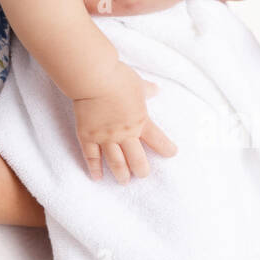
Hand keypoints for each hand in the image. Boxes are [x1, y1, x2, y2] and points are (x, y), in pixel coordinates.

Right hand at [73, 65, 177, 183]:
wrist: (95, 78)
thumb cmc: (118, 78)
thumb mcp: (138, 83)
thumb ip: (147, 90)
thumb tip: (156, 89)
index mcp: (140, 121)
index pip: (158, 140)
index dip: (166, 148)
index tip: (171, 153)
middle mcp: (124, 134)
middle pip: (137, 159)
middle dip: (141, 170)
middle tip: (142, 175)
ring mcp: (105, 137)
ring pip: (116, 162)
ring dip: (121, 174)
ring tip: (124, 181)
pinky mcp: (88, 136)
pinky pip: (92, 157)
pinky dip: (95, 168)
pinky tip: (97, 177)